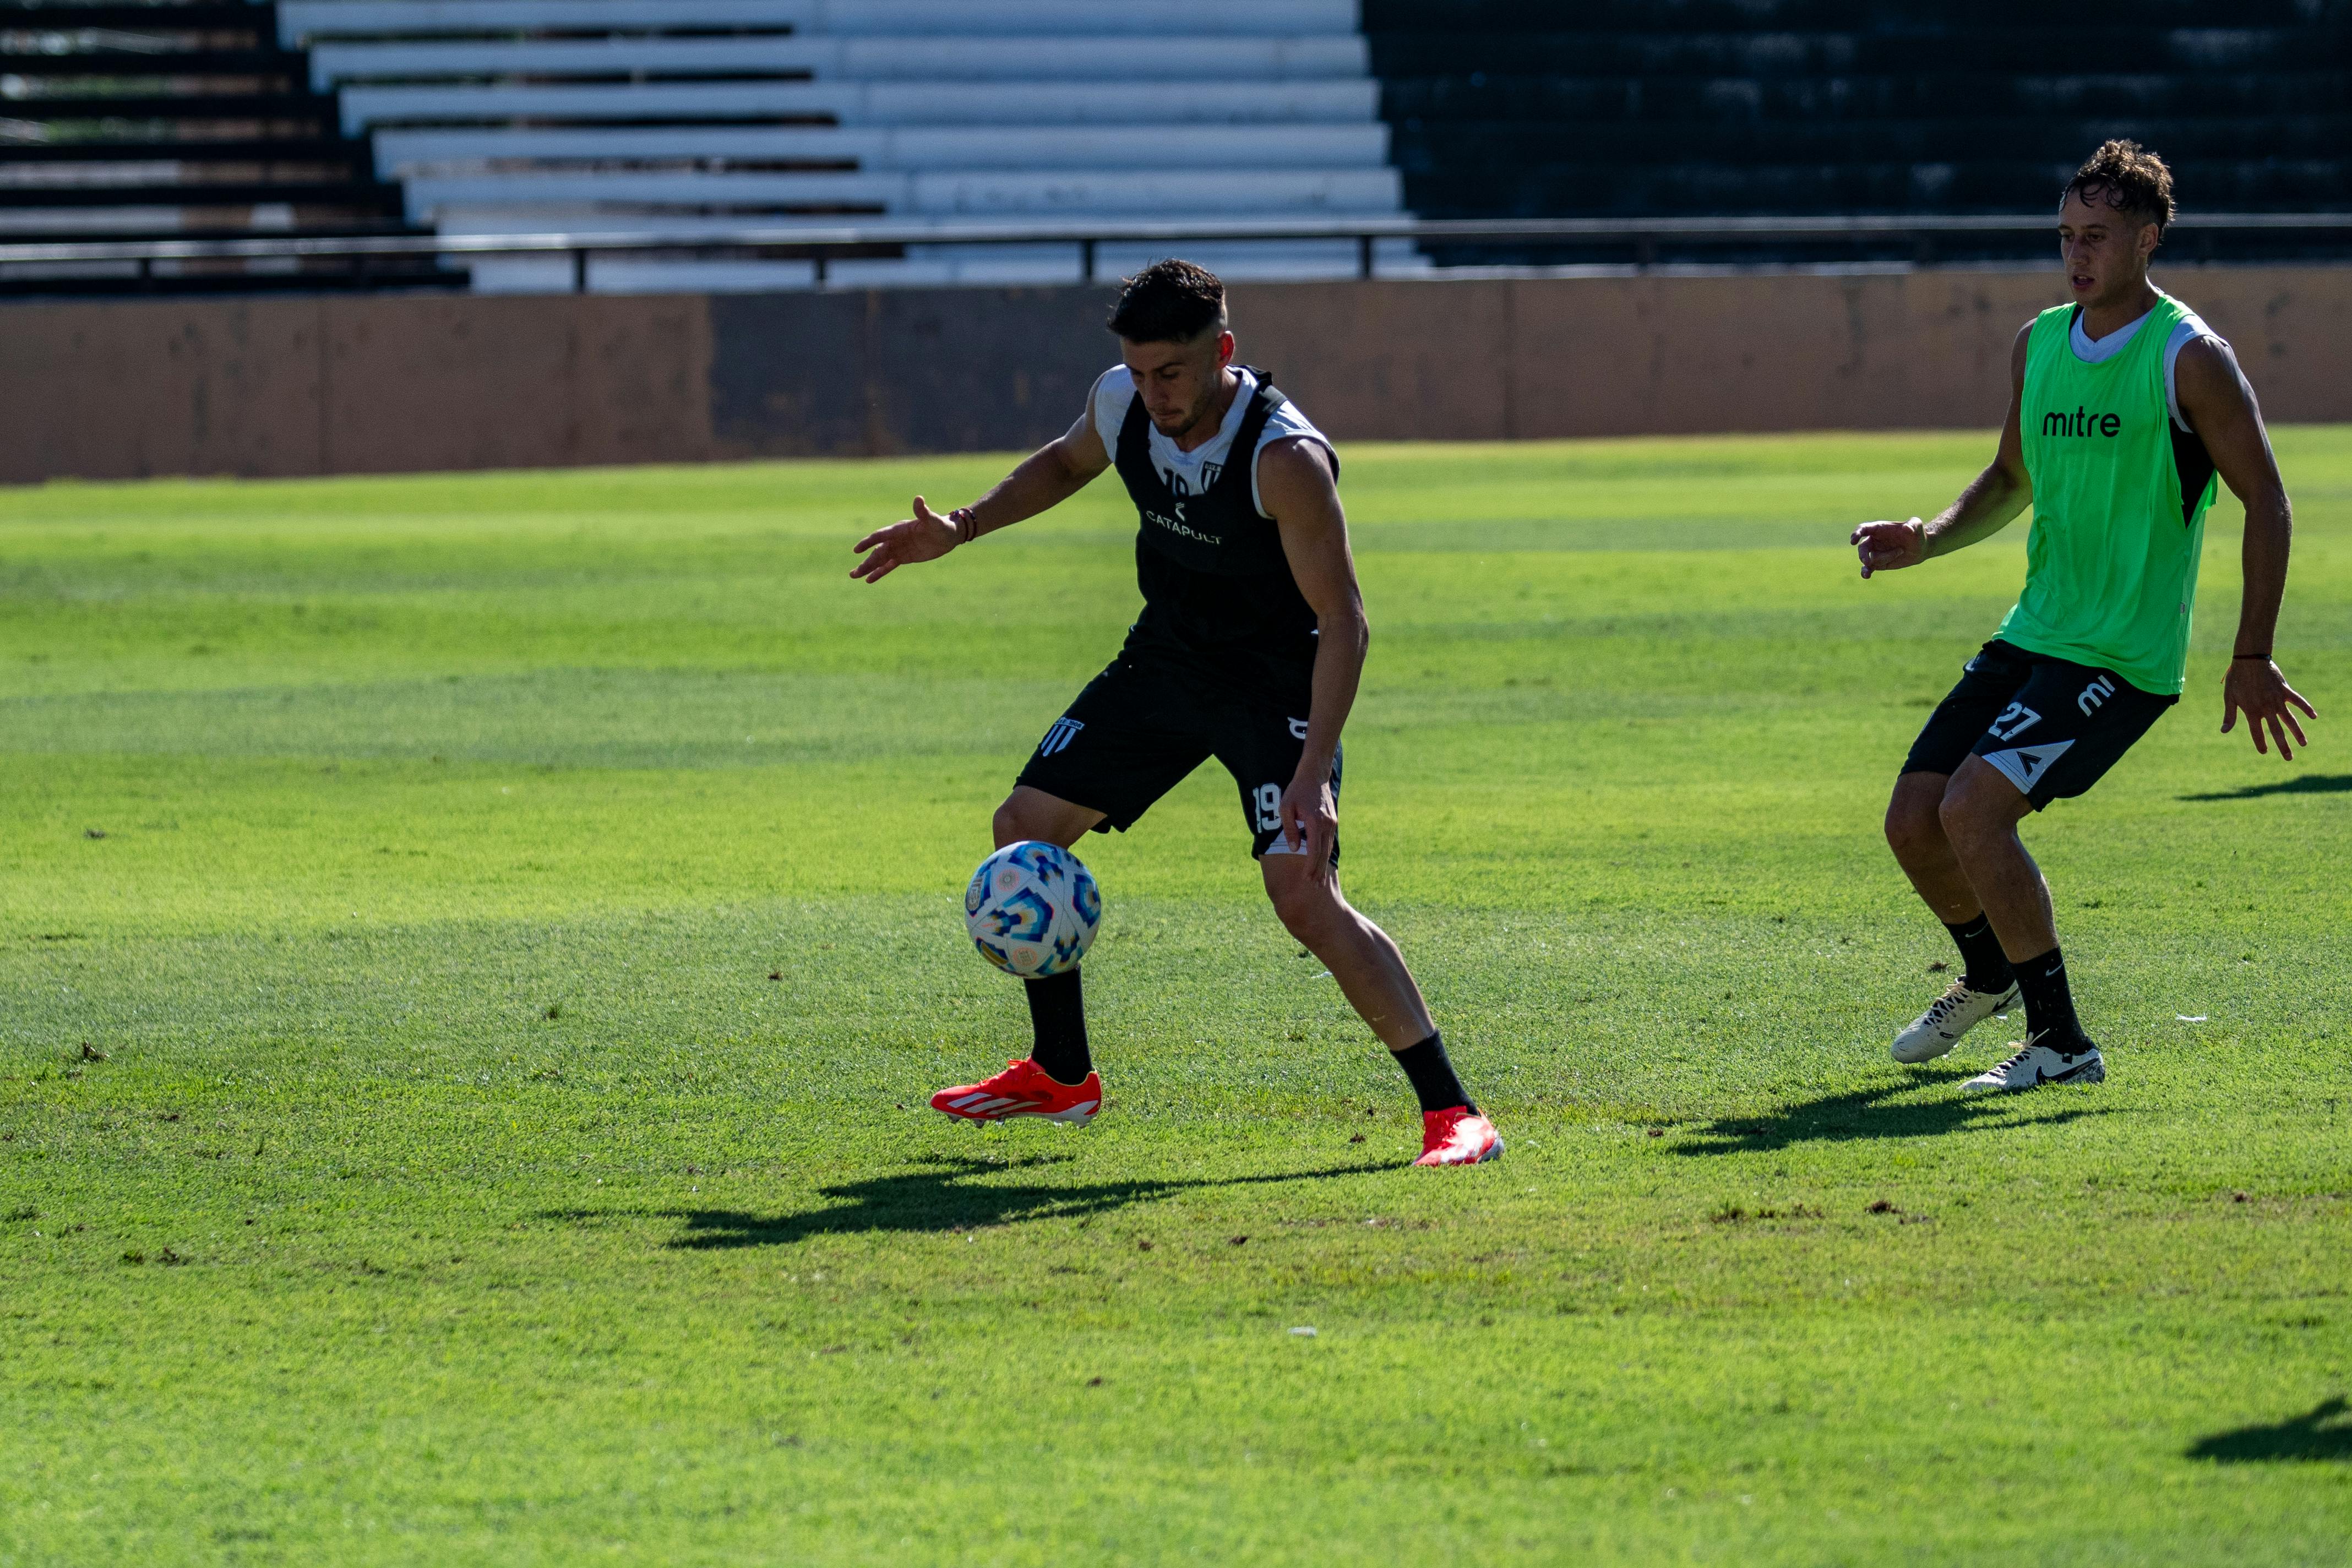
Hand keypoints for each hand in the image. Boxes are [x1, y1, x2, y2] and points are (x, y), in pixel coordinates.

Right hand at [850, 496, 959, 582]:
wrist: (948, 535)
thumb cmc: (940, 525)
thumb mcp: (932, 520)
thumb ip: (923, 512)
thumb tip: (919, 498)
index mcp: (899, 529)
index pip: (880, 536)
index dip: (868, 542)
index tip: (857, 550)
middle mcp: (896, 539)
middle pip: (877, 552)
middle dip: (865, 562)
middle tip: (853, 573)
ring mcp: (898, 549)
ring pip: (880, 560)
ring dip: (868, 567)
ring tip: (854, 575)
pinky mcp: (904, 558)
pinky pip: (889, 566)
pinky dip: (879, 572)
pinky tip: (869, 579)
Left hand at [1278, 766, 1338, 883]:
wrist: (1314, 774)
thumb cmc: (1296, 790)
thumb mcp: (1286, 807)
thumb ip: (1290, 829)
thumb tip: (1295, 849)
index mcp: (1315, 822)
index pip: (1314, 851)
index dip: (1310, 867)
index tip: (1306, 879)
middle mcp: (1327, 824)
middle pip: (1323, 854)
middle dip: (1319, 871)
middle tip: (1316, 887)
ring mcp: (1332, 823)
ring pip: (1328, 849)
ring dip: (1323, 864)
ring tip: (1320, 879)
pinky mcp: (1333, 821)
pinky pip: (1329, 841)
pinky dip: (1326, 853)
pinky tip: (1322, 862)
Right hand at [1851, 517, 1925, 577]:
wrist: (1921, 548)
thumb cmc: (1917, 533)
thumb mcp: (1916, 525)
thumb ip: (1912, 524)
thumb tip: (1906, 529)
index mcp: (1879, 528)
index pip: (1863, 529)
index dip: (1856, 534)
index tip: (1853, 540)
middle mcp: (1874, 540)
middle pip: (1862, 548)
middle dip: (1864, 555)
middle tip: (1868, 561)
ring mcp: (1875, 553)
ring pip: (1869, 559)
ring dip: (1883, 559)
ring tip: (1897, 555)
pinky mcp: (1878, 564)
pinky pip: (1868, 568)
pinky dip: (1866, 572)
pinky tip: (1866, 576)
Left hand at [2222, 657, 2316, 759]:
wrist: (2250, 660)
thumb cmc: (2237, 679)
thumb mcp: (2230, 698)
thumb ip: (2230, 716)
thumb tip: (2224, 731)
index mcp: (2251, 711)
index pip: (2256, 732)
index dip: (2260, 743)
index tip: (2264, 751)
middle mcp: (2266, 708)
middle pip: (2276, 731)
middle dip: (2283, 746)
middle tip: (2288, 758)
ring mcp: (2277, 700)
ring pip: (2290, 720)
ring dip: (2297, 732)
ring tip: (2303, 743)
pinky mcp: (2285, 690)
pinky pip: (2298, 701)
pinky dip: (2306, 708)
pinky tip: (2314, 716)